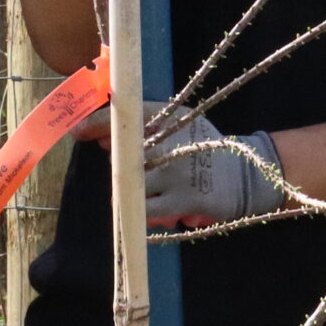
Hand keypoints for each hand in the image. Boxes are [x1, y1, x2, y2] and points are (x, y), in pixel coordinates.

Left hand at [69, 102, 286, 226]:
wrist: (247, 174)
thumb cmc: (205, 146)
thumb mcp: (182, 123)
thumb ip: (145, 126)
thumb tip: (101, 139)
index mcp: (169, 115)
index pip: (125, 114)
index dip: (97, 122)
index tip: (78, 132)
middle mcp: (170, 141)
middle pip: (123, 149)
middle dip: (115, 157)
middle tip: (119, 161)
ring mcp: (174, 172)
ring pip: (130, 182)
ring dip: (126, 188)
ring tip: (137, 189)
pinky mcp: (182, 200)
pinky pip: (146, 210)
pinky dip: (139, 211)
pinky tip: (143, 210)